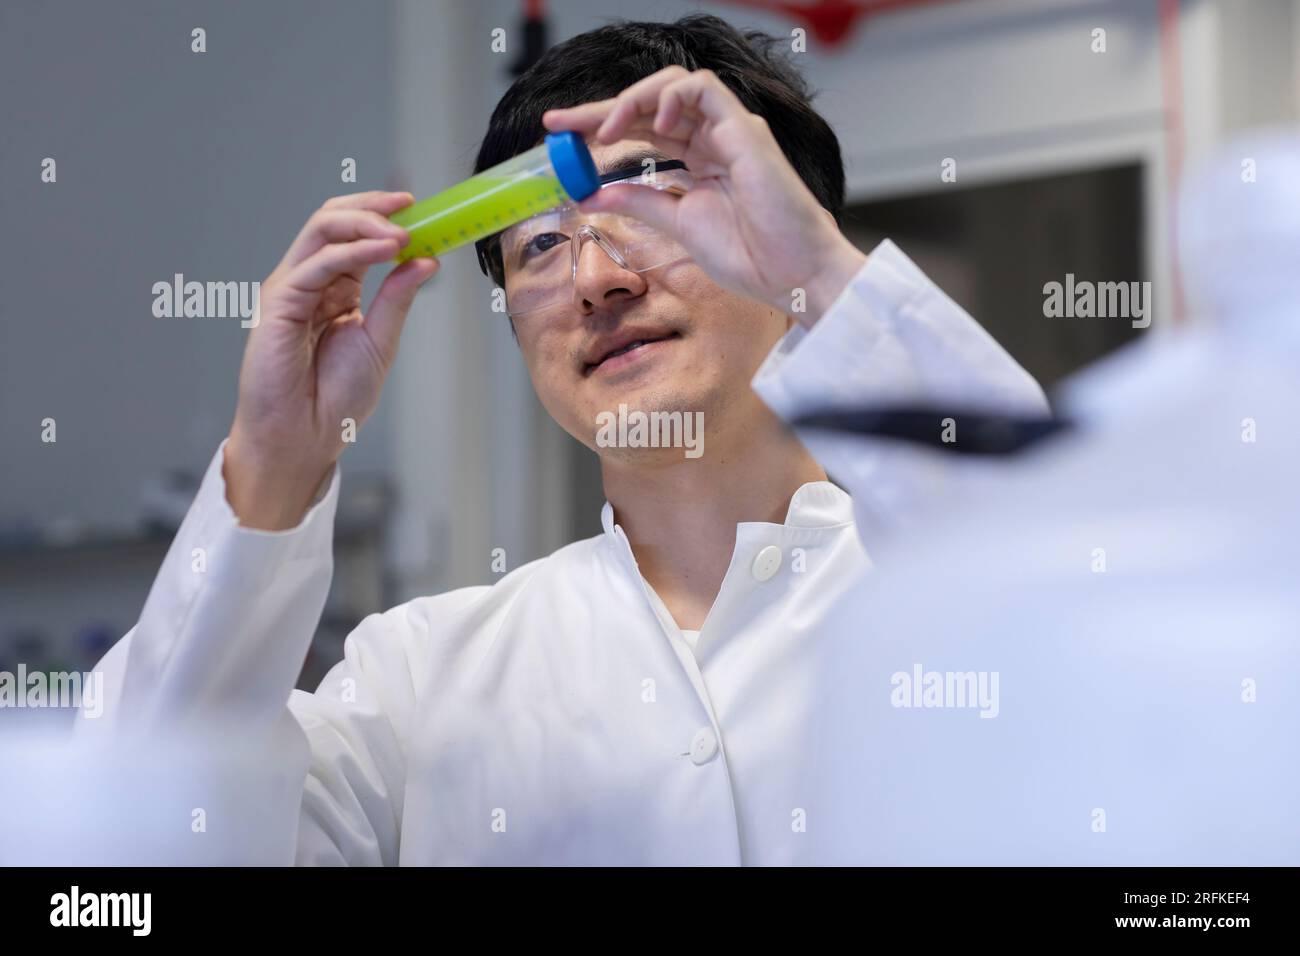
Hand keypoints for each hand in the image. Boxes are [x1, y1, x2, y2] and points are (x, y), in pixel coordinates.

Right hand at [225, 191, 437, 529]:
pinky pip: (316, 264)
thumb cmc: (334, 400)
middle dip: (372, 207)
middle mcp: (311, 282)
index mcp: (336, 289)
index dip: (383, 216)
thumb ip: (397, 299)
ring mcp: (292, 289)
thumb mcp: (379, 341)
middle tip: (409, 207)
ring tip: (401, 233)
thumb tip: (426, 261)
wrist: (305, 438)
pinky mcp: (279, 303)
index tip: (420, 210)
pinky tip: (386, 251)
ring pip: (322, 230)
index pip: (355, 235)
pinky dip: (353, 251)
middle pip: (333, 221)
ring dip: (365, 223)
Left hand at [543, 66, 865, 322]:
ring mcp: (730, 130)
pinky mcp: (744, 129)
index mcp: (700, 160)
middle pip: (650, 106)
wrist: (791, 274)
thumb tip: (594, 193)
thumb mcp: (680, 225)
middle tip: (558, 124)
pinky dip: (672, 97)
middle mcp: (714, 138)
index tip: (559, 137)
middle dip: (600, 110)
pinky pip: (704, 88)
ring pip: (674, 86)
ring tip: (604, 133)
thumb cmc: (752, 256)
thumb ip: (642, 203)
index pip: (643, 130)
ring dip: (631, 101)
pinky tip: (653, 124)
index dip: (600, 127)